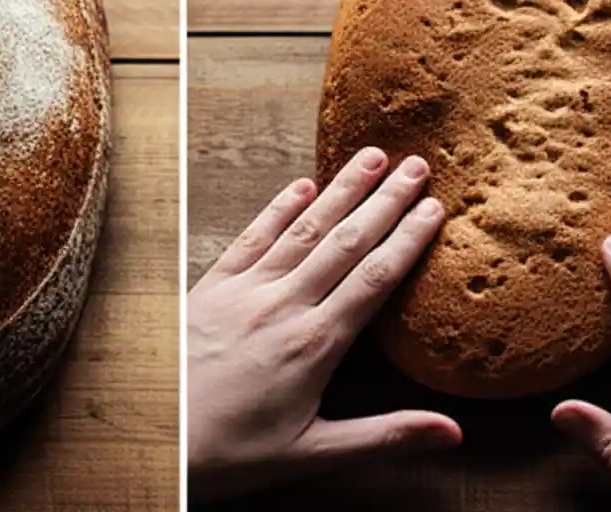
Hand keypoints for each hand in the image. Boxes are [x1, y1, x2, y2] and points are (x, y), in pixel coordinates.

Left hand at [187, 148, 459, 500]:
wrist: (155, 440)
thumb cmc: (232, 454)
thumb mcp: (314, 454)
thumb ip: (385, 437)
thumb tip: (454, 434)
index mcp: (314, 345)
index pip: (374, 278)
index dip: (408, 238)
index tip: (435, 206)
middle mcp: (282, 306)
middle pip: (345, 242)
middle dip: (384, 200)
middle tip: (417, 164)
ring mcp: (243, 291)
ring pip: (302, 230)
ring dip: (339, 191)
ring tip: (370, 157)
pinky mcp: (210, 288)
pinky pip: (251, 238)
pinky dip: (278, 208)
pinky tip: (300, 185)